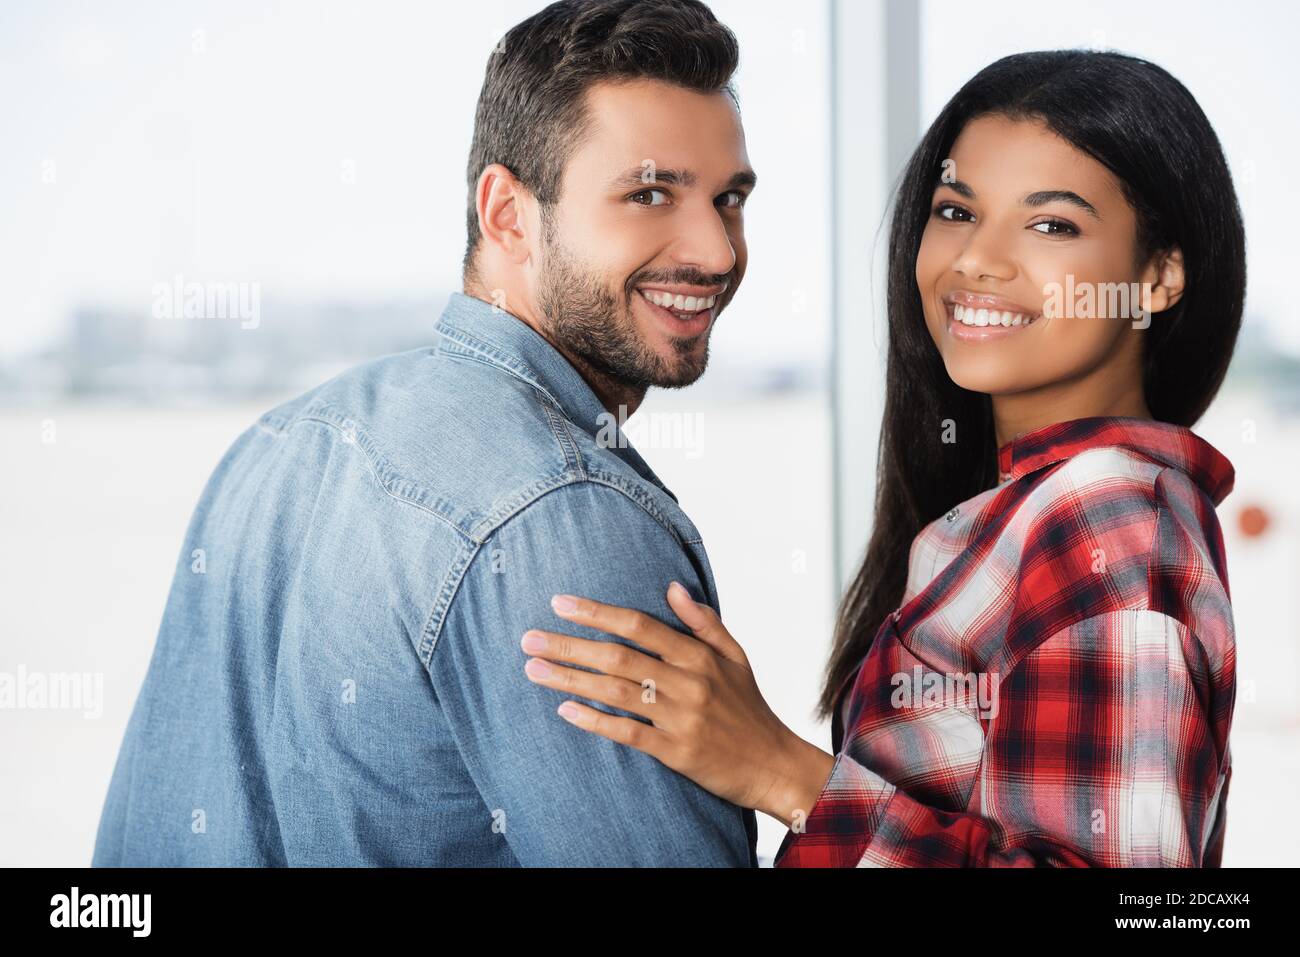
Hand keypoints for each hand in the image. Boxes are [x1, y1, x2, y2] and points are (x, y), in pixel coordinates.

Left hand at [520, 581, 834, 825]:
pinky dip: (595, 721)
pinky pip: (628, 733)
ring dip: (571, 680)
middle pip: (618, 657)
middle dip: (570, 646)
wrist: (774, 764)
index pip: (639, 625)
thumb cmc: (748, 708)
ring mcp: (681, 717)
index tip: (559, 603)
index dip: (597, 612)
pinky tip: (565, 711)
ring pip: (617, 693)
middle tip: (529, 639)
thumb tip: (672, 587)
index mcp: (699, 655)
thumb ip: (703, 621)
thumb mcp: (736, 656)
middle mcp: (688, 682)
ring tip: (534, 671)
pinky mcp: (676, 751)